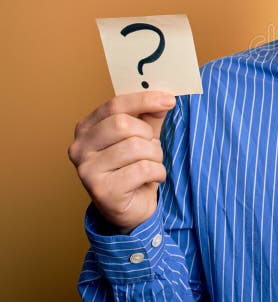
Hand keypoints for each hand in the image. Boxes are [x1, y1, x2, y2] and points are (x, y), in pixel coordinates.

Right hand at [68, 91, 174, 233]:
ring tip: (152, 164)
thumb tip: (165, 98)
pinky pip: (142, 169)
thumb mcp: (143, 136)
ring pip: (135, 147)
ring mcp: (87, 171)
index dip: (144, 100)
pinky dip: (157, 172)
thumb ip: (150, 115)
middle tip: (153, 146)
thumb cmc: (134, 166)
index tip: (169, 99)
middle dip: (147, 135)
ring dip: (155, 155)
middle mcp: (79, 148)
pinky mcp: (102, 191)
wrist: (131, 207)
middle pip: (122, 125)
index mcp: (86, 128)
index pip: (114, 105)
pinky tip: (153, 178)